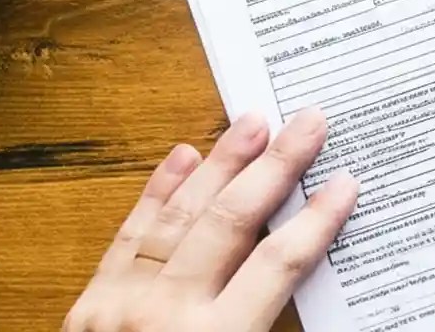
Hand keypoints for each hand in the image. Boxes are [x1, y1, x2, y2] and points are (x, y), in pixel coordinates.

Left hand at [64, 108, 358, 331]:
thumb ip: (273, 330)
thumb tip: (306, 280)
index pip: (278, 267)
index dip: (316, 222)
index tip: (345, 184)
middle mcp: (166, 316)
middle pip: (232, 222)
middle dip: (276, 167)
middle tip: (308, 122)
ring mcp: (120, 306)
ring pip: (179, 216)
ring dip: (219, 164)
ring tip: (252, 123)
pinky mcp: (88, 305)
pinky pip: (128, 235)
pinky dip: (156, 192)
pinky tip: (180, 156)